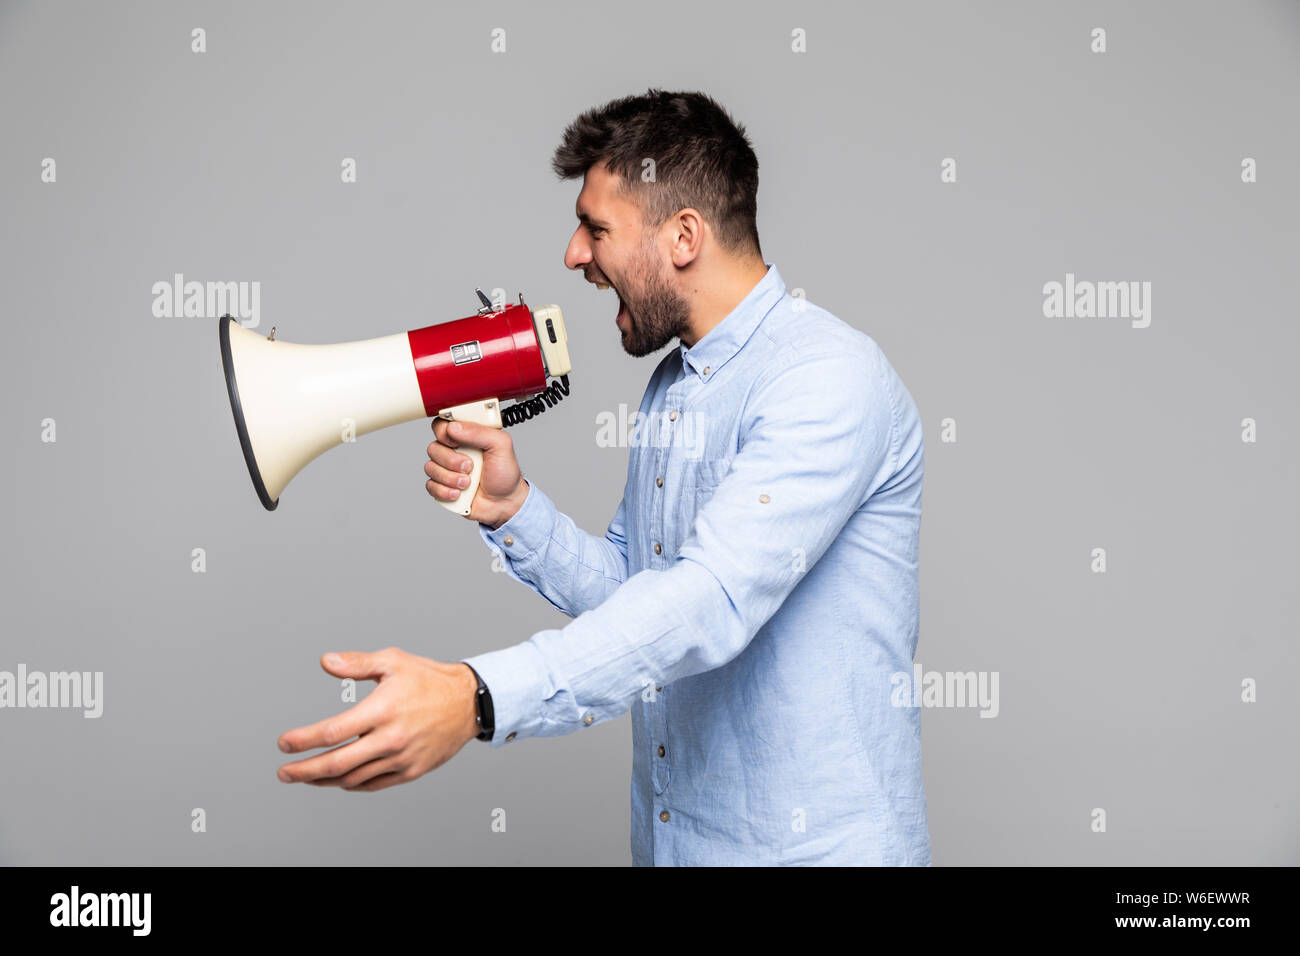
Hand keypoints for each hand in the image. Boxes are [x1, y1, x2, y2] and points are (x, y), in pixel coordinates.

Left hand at [275, 648, 479, 791]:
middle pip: (337, 764)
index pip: (333, 732)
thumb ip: (356, 663)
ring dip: (324, 781)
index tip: (284, 744)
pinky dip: (351, 785)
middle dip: (304, 771)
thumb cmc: (429, 679)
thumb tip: (325, 661)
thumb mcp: (393, 661)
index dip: (303, 740)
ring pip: (353, 779)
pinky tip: (338, 779)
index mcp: (383, 710)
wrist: (468, 702)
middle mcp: (391, 738)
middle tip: (284, 772)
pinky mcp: (411, 771)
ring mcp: (402, 758)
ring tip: (306, 777)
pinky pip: (374, 785)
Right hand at [425, 419, 528, 527]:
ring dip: (450, 478)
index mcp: (466, 436)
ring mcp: (447, 469)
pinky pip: (431, 485)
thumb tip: (453, 427)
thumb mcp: (501, 445)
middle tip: (469, 467)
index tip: (455, 442)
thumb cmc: (505, 473)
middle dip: (451, 460)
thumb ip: (479, 431)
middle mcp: (454, 450)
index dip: (443, 432)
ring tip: (468, 483)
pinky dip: (445, 491)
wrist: (505, 503)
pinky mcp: (442, 486)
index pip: (442, 424)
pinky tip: (460, 493)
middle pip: (433, 447)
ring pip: (430, 467)